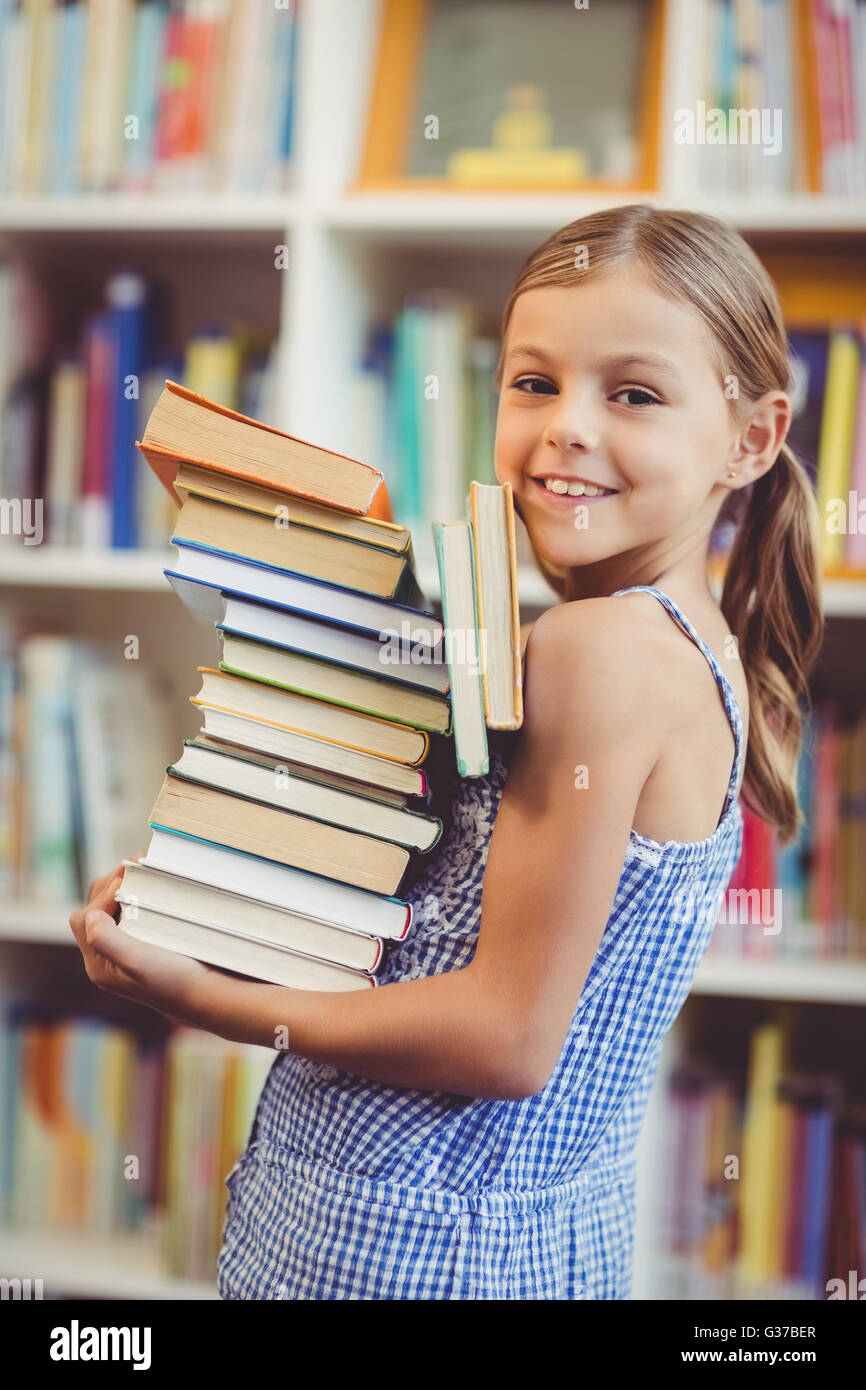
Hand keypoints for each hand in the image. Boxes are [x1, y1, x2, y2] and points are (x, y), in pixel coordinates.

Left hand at [68, 858, 217, 1027]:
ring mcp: (129, 950)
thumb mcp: (138, 960)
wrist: (210, 992)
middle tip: (133, 867)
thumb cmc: (176, 979)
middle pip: (95, 912)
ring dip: (124, 888)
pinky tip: (153, 885)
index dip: (102, 896)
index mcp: (100, 966)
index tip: (126, 880)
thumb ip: (106, 939)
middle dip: (111, 887)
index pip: (84, 921)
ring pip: (113, 910)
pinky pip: (133, 913)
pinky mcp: (147, 943)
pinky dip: (139, 896)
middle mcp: (110, 958)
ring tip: (142, 870)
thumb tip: (89, 915)